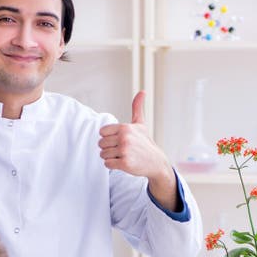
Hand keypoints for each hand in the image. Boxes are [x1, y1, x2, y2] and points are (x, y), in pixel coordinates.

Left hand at [98, 91, 177, 207]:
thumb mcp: (140, 124)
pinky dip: (112, 165)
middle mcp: (124, 138)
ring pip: (103, 154)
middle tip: (120, 150)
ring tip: (121, 156)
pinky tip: (122, 163)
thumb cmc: (145, 143)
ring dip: (110, 157)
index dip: (108, 137)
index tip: (118, 140)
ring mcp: (124, 151)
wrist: (155, 162)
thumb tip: (142, 91)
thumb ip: (137, 108)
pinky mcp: (125, 163)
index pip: (102, 132)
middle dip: (108, 148)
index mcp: (125, 128)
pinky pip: (107, 164)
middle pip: (101, 144)